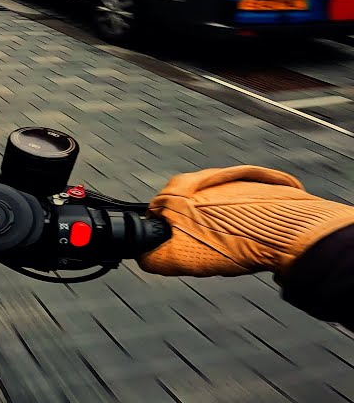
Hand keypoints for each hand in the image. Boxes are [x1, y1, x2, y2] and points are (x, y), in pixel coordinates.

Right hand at [140, 166, 353, 276]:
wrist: (290, 232)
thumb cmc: (234, 240)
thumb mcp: (180, 259)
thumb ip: (151, 258)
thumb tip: (144, 258)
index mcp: (175, 189)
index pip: (156, 215)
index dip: (163, 237)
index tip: (175, 251)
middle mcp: (199, 176)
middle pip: (186, 211)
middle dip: (192, 231)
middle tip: (206, 251)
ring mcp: (230, 178)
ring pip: (213, 209)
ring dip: (218, 226)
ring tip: (233, 246)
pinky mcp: (256, 183)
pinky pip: (240, 206)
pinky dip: (242, 220)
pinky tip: (250, 236)